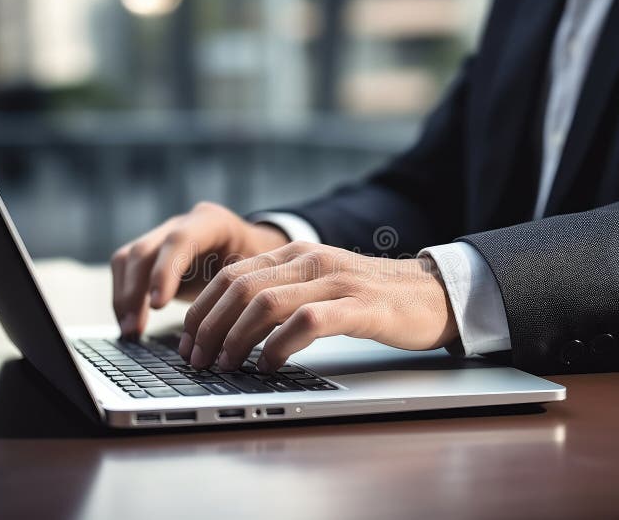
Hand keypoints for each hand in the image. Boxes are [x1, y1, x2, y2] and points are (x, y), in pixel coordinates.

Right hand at [111, 202, 288, 336]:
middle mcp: (183, 223)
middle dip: (136, 291)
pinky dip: (124, 298)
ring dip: (124, 297)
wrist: (255, 252)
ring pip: (128, 259)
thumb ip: (245, 290)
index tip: (158, 306)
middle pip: (146, 249)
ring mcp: (165, 236)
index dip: (165, 272)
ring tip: (131, 332)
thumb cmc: (261, 266)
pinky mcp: (153, 254)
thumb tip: (235, 329)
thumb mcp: (260, 272)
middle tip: (135, 328)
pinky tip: (131, 325)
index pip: (180, 239)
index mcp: (213, 222)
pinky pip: (126, 270)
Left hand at [178, 241, 458, 371]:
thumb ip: (282, 293)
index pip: (231, 275)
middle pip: (239, 287)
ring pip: (265, 302)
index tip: (188, 342)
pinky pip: (306, 322)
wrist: (431, 295)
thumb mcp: (319, 285)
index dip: (201, 310)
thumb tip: (232, 325)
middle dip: (209, 326)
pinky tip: (268, 364)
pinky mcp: (358, 307)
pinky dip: (278, 346)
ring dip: (235, 338)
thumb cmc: (371, 298)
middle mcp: (310, 261)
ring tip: (225, 364)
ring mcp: (335, 281)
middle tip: (197, 359)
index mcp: (296, 254)